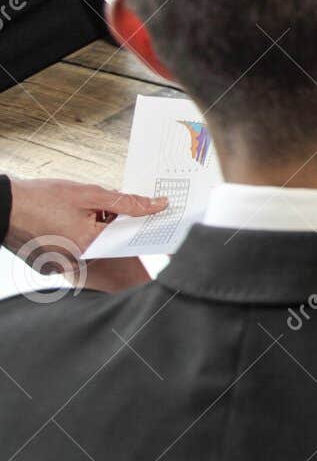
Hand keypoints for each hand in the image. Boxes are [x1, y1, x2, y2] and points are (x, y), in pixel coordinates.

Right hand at [5, 177, 166, 288]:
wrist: (0, 206)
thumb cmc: (39, 198)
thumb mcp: (88, 193)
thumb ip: (126, 202)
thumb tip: (157, 205)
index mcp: (89, 244)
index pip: (126, 238)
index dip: (137, 224)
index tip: (149, 215)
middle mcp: (76, 261)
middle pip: (107, 244)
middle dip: (107, 225)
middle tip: (95, 210)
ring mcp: (61, 266)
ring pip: (90, 249)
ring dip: (89, 232)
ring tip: (70, 215)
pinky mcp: (49, 266)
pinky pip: (71, 253)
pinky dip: (72, 239)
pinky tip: (60, 225)